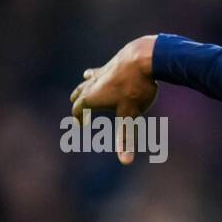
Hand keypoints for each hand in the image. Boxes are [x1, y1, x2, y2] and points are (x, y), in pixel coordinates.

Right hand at [70, 35, 158, 163]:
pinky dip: (94, 76)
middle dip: (78, 104)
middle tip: (78, 112)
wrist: (143, 58)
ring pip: (86, 82)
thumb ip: (126, 139)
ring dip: (83, 89)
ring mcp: (101, 73)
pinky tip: (96, 73)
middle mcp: (91, 84)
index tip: (80, 127)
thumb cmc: (135, 88)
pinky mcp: (111, 64)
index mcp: (91, 98)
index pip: (78, 111)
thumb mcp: (130, 116)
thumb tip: (125, 162)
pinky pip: (98, 72)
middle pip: (78, 95)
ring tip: (81, 90)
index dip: (78, 120)